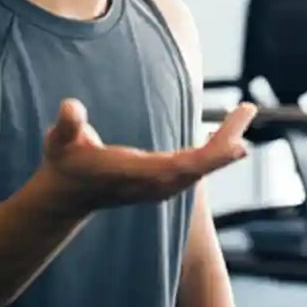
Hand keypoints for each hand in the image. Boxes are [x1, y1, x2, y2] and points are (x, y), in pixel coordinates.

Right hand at [38, 98, 255, 215]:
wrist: (65, 197)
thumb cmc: (64, 163)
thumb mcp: (59, 141)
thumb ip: (67, 125)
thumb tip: (70, 109)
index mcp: (137, 174)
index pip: (183, 167)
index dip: (213, 155)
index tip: (237, 140)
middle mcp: (154, 184)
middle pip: (201, 165)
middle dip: (226, 140)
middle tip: (248, 110)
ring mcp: (160, 186)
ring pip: (201, 166)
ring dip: (225, 143)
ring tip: (244, 113)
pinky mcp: (161, 183)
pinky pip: (195, 167)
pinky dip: (214, 150)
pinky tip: (227, 134)